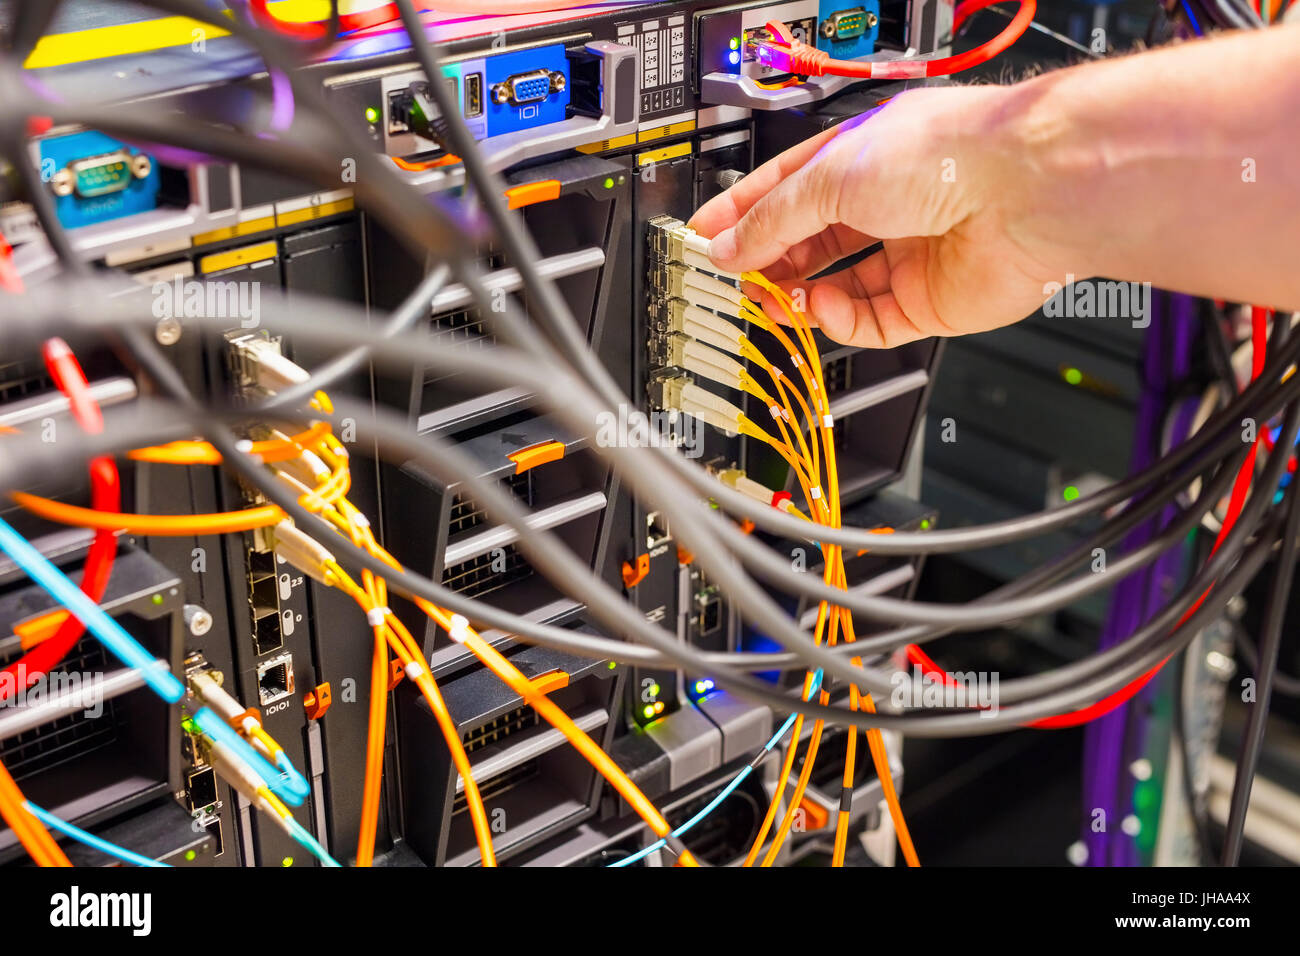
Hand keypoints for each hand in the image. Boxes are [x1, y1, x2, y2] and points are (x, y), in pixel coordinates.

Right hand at [689, 83, 1074, 347]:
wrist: (1023, 193)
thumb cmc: (948, 155)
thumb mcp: (830, 176)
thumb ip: (773, 220)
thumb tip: (732, 246)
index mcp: (862, 157)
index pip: (786, 188)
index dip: (743, 214)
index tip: (706, 237)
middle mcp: (887, 204)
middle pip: (809, 241)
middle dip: (767, 259)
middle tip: (731, 276)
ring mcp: (909, 254)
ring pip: (835, 286)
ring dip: (797, 294)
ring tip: (768, 298)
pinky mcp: (928, 301)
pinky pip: (868, 320)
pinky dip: (839, 319)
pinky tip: (821, 306)